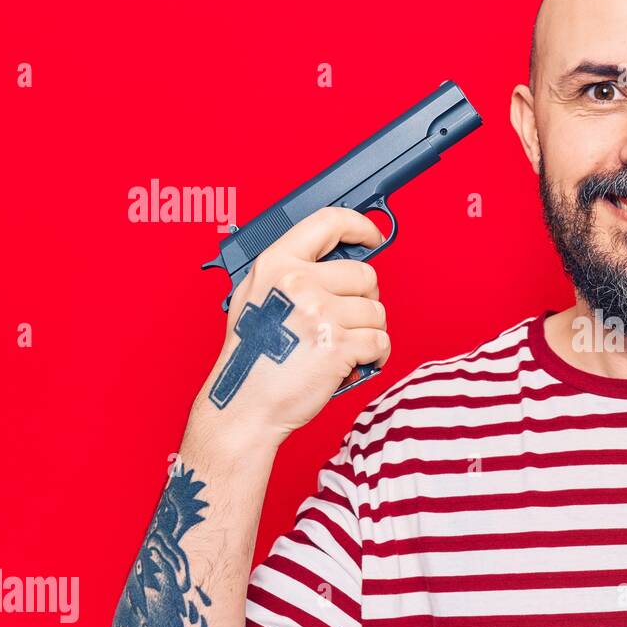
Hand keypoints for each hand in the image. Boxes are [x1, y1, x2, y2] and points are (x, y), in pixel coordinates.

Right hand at [192, 207, 390, 447]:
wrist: (245, 405)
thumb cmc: (252, 357)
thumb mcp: (256, 297)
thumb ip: (291, 272)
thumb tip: (336, 260)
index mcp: (277, 264)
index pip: (328, 222)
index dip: (360, 226)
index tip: (373, 237)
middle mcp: (298, 282)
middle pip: (365, 275)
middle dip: (365, 299)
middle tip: (349, 321)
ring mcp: (319, 313)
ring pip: (377, 311)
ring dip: (370, 332)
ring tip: (346, 347)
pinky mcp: (338, 345)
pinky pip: (381, 341)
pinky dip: (376, 356)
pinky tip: (356, 363)